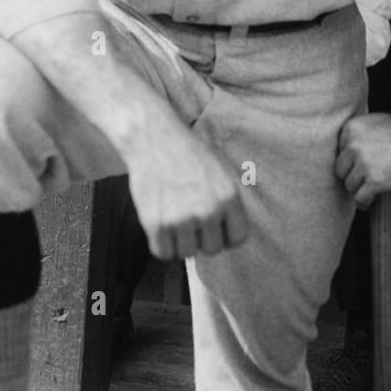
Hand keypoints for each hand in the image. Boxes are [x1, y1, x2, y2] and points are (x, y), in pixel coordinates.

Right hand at [127, 117, 246, 260]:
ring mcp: (182, 219)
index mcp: (229, 197)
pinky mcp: (156, 223)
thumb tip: (226, 236)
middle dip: (200, 238)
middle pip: (211, 249)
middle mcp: (209, 211)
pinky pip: (163, 253)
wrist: (153, 137)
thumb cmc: (186, 153)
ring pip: (186, 253)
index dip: (224, 235)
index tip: (213, 227)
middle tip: (188, 220)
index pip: (237, 238)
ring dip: (179, 242)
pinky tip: (160, 226)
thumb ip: (226, 204)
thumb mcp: (219, 173)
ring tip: (173, 220)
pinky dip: (160, 244)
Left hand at [335, 112, 390, 210]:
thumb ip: (360, 138)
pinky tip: (371, 201)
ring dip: (360, 188)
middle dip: (353, 175)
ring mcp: (362, 163)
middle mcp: (352, 145)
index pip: (340, 152)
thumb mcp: (375, 123)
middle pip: (341, 170)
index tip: (362, 165)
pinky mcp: (374, 180)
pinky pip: (360, 199)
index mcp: (350, 129)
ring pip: (350, 185)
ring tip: (373, 187)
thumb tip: (350, 160)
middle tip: (366, 178)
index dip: (352, 161)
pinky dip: (365, 202)